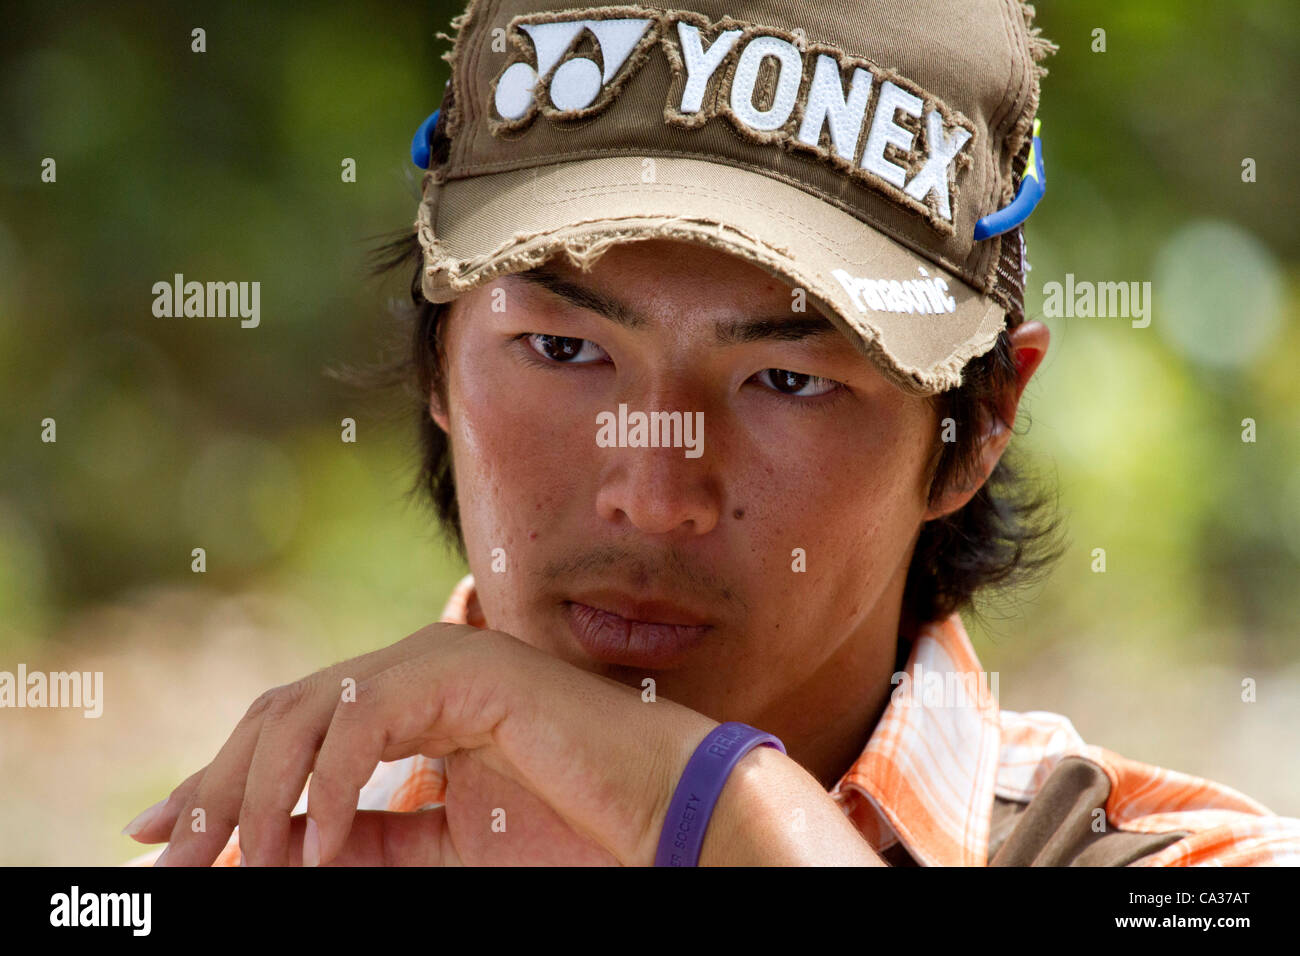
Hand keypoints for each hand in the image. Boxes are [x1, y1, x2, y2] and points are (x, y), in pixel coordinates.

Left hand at [124, 622, 719, 865]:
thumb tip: (282, 851)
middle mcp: (413, 669)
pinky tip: (314, 846)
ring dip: (259, 792)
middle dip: (216, 789)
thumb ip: (364, 840)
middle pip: (281, 715)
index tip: (160, 829)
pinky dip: (330, 784)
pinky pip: (365, 719)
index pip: (292, 730)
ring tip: (240, 865)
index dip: (220, 778)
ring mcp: (438, 660)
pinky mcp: (463, 669)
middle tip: (169, 854)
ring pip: (308, 712)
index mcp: (409, 702)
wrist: (658, 811)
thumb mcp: (438, 848)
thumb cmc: (569, 829)